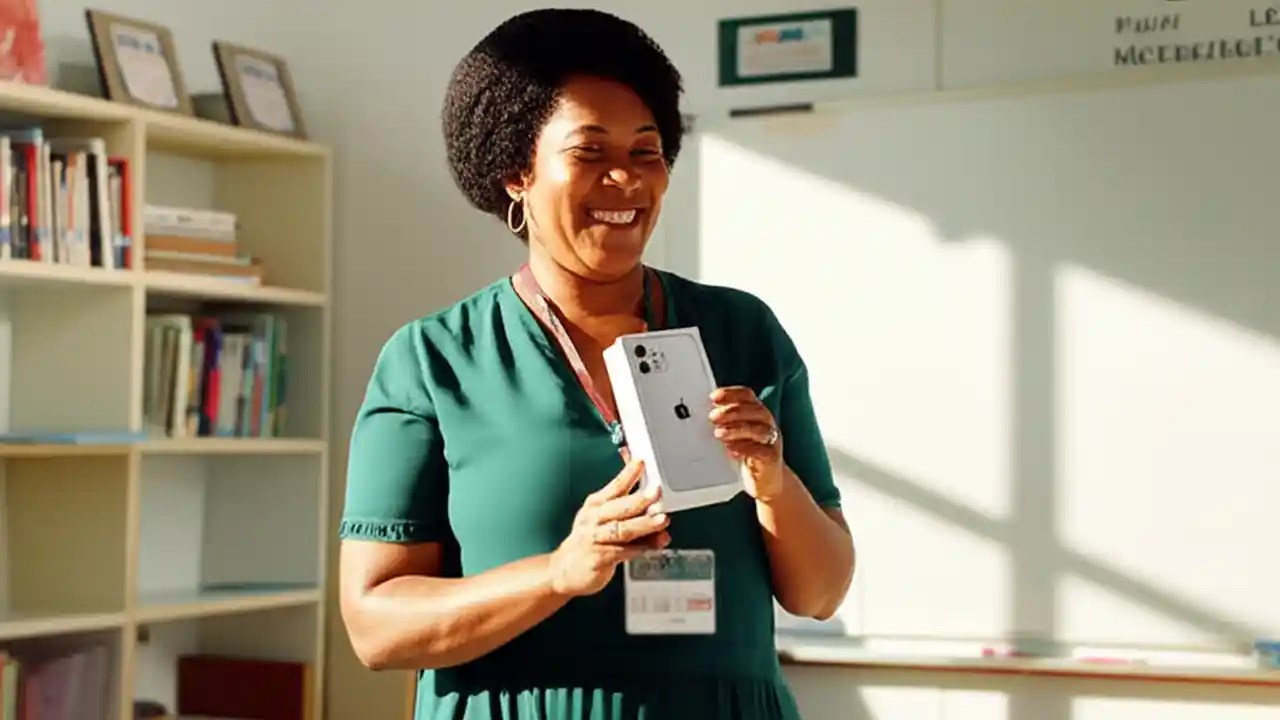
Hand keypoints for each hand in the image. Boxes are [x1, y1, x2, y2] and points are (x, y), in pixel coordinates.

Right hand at [548, 459, 670, 596]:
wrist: (564, 571)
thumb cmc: (588, 542)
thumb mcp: (603, 519)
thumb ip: (630, 510)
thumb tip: (654, 500)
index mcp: (596, 504)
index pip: (615, 485)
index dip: (628, 473)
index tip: (641, 462)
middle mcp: (594, 519)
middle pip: (620, 506)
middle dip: (640, 498)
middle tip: (657, 492)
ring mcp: (595, 538)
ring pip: (622, 529)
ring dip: (643, 524)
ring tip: (661, 520)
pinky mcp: (598, 558)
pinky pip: (622, 552)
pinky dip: (640, 548)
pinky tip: (654, 544)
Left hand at [709, 386, 784, 501]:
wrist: (765, 481)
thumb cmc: (745, 454)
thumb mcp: (733, 435)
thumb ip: (722, 423)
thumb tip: (699, 414)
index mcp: (756, 413)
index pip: (747, 395)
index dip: (731, 393)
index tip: (713, 397)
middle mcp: (766, 423)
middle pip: (754, 410)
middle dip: (732, 411)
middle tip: (713, 417)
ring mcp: (771, 440)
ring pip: (760, 429)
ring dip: (737, 429)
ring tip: (719, 434)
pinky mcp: (772, 458)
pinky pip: (762, 451)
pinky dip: (746, 448)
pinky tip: (731, 450)